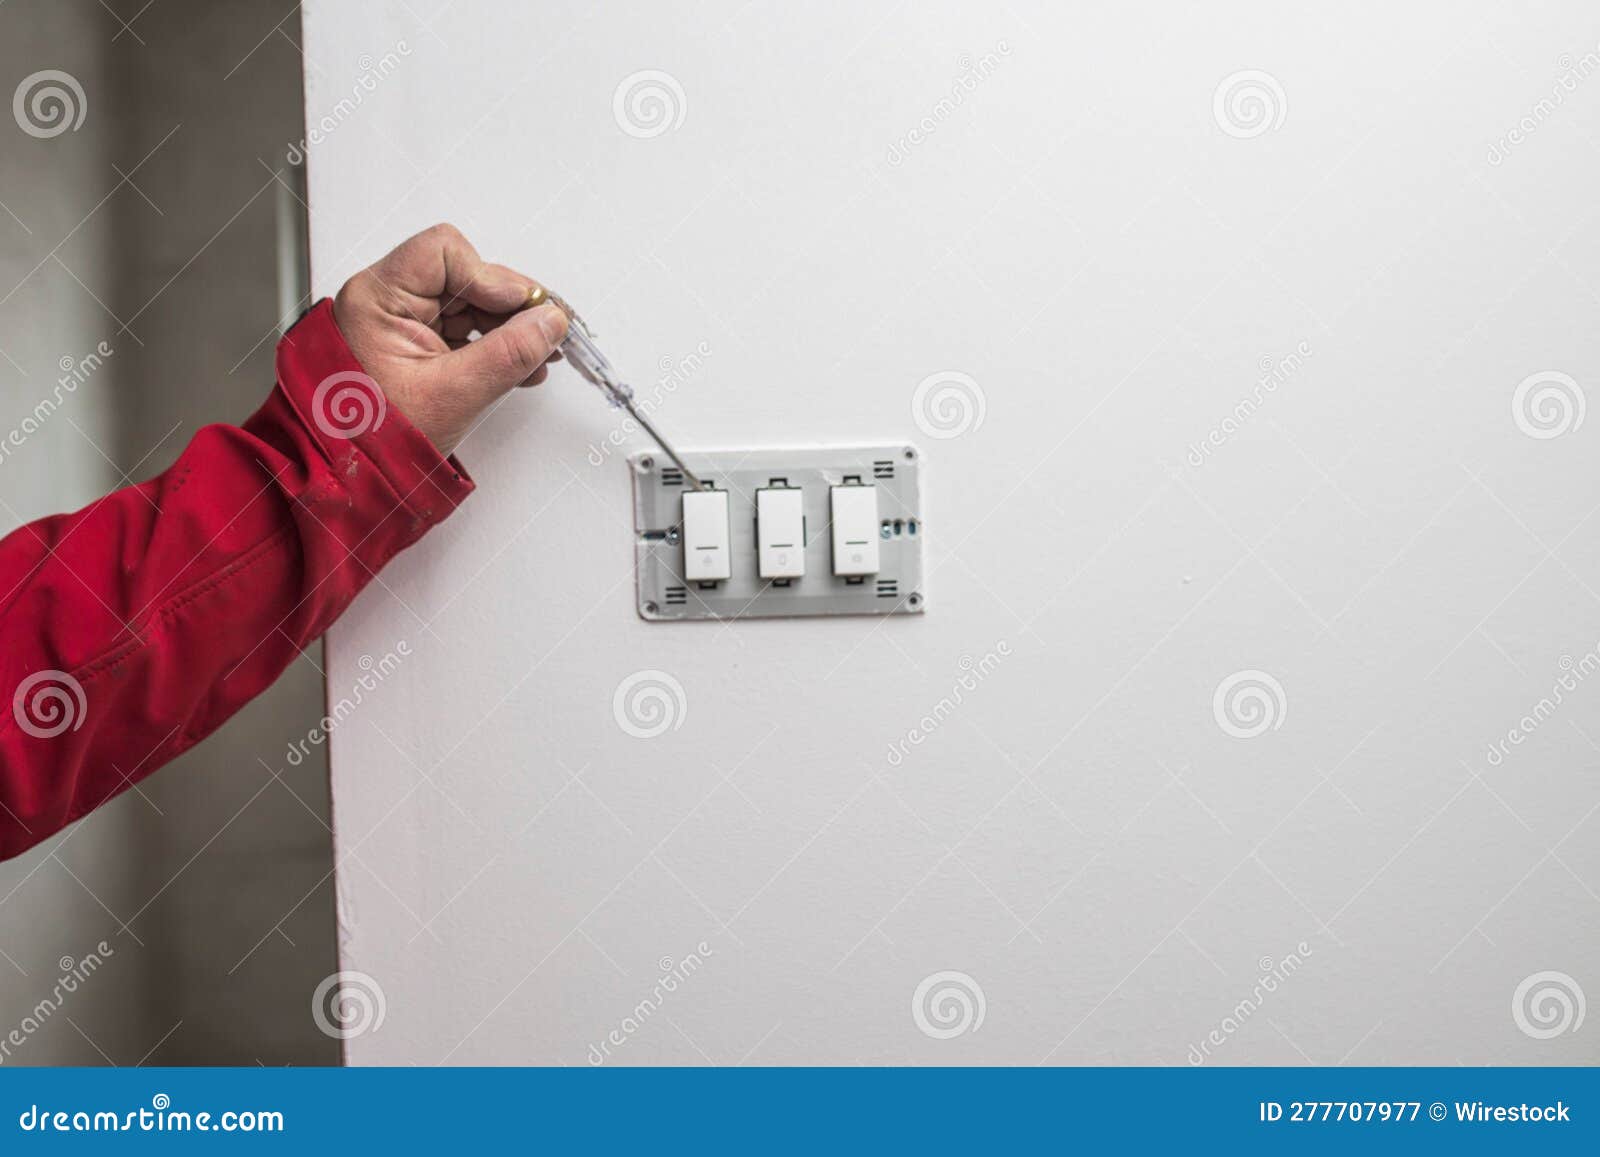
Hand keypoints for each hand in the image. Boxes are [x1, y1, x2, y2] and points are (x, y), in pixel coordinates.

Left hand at [332, 223, 568, 454]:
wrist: (353, 477)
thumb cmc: (376, 438)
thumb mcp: (452, 395)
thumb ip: (507, 354)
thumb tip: (549, 323)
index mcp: (378, 299)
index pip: (444, 252)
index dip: (492, 277)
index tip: (527, 308)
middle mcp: (388, 302)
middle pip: (465, 276)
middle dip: (512, 304)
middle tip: (550, 329)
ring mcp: (404, 323)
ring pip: (472, 303)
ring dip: (511, 327)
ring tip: (542, 355)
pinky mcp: (419, 345)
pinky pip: (468, 330)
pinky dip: (498, 345)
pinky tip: (523, 365)